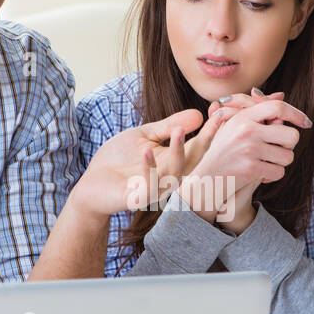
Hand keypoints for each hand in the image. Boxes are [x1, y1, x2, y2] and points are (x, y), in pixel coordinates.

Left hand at [72, 108, 204, 216]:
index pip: (197, 147)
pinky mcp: (138, 200)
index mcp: (173, 162)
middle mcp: (170, 178)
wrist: (91, 184)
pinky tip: (146, 150)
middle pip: (194, 162)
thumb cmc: (117, 160)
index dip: (210, 132)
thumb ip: (168, 127)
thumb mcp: (144, 136)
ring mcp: (155, 190)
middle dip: (206, 143)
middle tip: (214, 121)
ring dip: (178, 152)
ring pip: (175, 174)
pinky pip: (150, 186)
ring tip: (178, 131)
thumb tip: (198, 114)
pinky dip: (150, 168)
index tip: (221, 114)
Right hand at [149, 90, 284, 213]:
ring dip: (280, 162)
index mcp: (243, 117)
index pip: (278, 108)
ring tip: (265, 162)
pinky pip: (279, 172)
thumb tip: (282, 96)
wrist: (206, 178)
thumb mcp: (235, 124)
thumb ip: (257, 110)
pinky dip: (272, 175)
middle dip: (289, 145)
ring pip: (287, 156)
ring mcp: (249, 150)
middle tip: (278, 148)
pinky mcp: (251, 169)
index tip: (306, 122)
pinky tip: (261, 173)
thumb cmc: (223, 150)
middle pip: (291, 135)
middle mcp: (247, 130)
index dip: (296, 114)